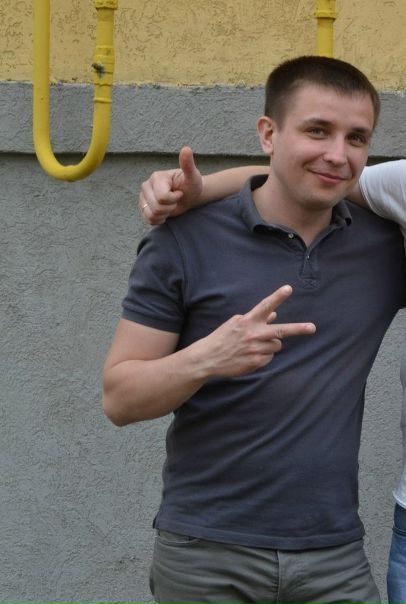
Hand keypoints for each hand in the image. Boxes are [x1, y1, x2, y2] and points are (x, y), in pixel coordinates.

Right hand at [138, 146, 202, 224]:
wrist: (188, 196)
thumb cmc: (191, 185)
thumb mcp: (193, 176)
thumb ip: (188, 164)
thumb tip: (186, 149)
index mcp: (156, 177)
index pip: (162, 197)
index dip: (174, 199)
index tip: (180, 193)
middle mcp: (146, 186)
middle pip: (156, 207)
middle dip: (170, 208)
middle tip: (176, 201)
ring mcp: (143, 197)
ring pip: (152, 215)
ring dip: (165, 214)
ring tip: (170, 206)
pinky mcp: (143, 207)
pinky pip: (148, 219)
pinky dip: (159, 220)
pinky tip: (165, 213)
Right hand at [194, 285, 315, 377]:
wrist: (208, 357)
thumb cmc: (223, 337)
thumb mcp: (236, 324)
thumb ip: (255, 319)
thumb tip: (274, 314)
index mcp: (248, 321)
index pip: (265, 306)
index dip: (278, 297)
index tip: (288, 288)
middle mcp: (253, 334)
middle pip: (282, 330)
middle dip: (299, 329)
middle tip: (312, 328)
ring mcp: (255, 349)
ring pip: (276, 345)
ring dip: (270, 345)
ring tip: (254, 346)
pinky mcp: (256, 362)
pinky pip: (270, 357)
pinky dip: (264, 356)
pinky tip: (250, 355)